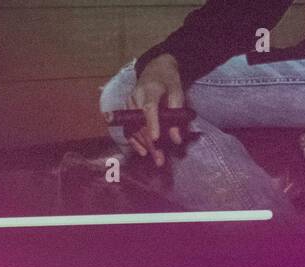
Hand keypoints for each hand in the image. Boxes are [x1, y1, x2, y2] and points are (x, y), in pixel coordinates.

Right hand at [127, 53, 183, 167]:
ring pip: (133, 128)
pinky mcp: (126, 111)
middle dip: (151, 143)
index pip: (149, 108)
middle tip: (160, 159)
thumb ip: (177, 115)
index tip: (156, 139)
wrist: (155, 69)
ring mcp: (128, 104)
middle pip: (141, 123)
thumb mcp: (178, 93)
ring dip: (144, 145)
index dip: (152, 124)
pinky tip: (142, 151)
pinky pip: (128, 129)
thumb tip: (176, 139)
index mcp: (149, 89)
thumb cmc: (169, 81)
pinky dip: (134, 141)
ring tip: (156, 158)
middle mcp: (135, 97)